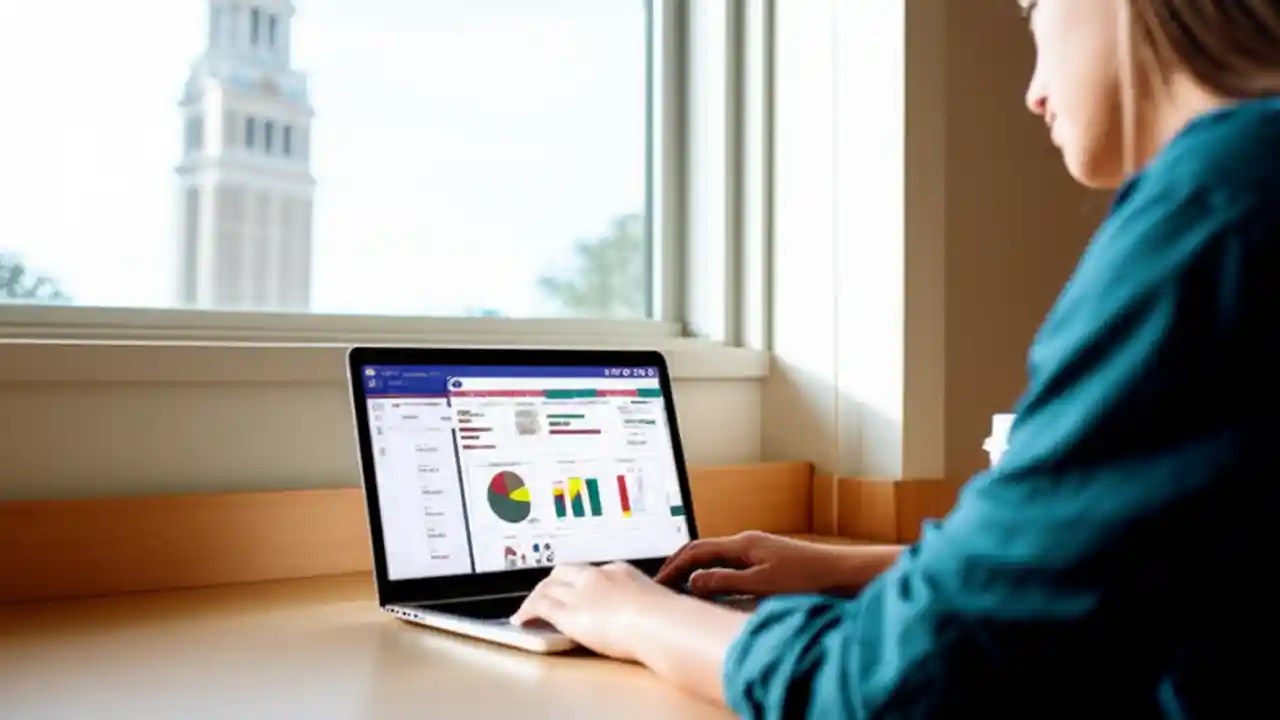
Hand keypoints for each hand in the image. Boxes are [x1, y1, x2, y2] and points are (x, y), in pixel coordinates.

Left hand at [511, 562, 677, 660]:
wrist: (658, 622)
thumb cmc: (666, 619)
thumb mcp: (657, 603)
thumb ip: (646, 604)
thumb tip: (654, 614)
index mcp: (619, 571)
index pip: (592, 571)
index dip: (580, 581)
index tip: (578, 589)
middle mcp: (595, 576)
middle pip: (564, 572)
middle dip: (552, 582)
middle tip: (546, 594)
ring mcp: (580, 593)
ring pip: (546, 587)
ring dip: (536, 596)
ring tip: (529, 608)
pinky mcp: (568, 612)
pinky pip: (538, 606)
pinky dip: (526, 611)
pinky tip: (520, 620)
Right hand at [655, 531, 900, 597]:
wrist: (842, 573)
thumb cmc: (807, 578)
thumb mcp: (762, 585)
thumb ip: (725, 582)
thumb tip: (693, 581)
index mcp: (742, 544)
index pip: (696, 551)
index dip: (674, 567)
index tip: (657, 582)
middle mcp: (747, 543)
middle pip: (702, 550)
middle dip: (679, 565)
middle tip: (660, 583)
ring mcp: (757, 550)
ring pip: (715, 557)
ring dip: (695, 570)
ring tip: (679, 587)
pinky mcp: (766, 561)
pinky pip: (729, 564)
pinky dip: (712, 574)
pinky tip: (712, 588)